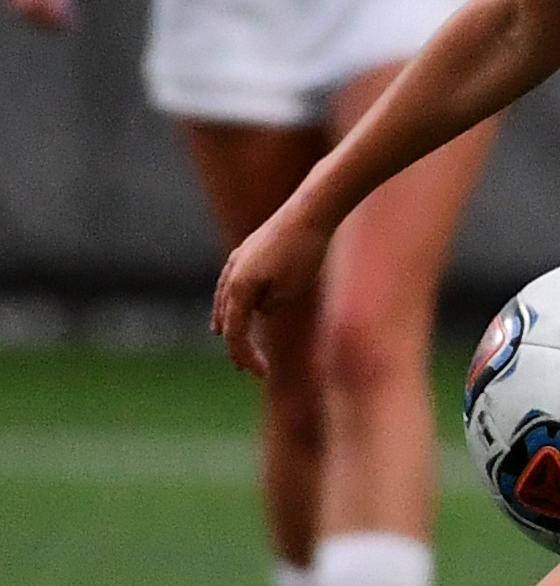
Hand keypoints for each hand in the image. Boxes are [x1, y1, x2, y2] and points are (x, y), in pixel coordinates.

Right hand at [213, 201, 331, 377]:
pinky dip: (233, 295)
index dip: (246, 356)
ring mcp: (239, 258)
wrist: (310, 211)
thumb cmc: (304, 252)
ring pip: (226, 295)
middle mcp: (231, 273)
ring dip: (227, 317)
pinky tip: (235, 298)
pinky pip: (235, 279)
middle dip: (234, 342)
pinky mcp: (251, 247)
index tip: (263, 375)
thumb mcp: (291, 289)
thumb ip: (272, 306)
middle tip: (243, 365)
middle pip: (227, 316)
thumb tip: (262, 309)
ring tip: (222, 333)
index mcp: (239, 289)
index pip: (237, 333)